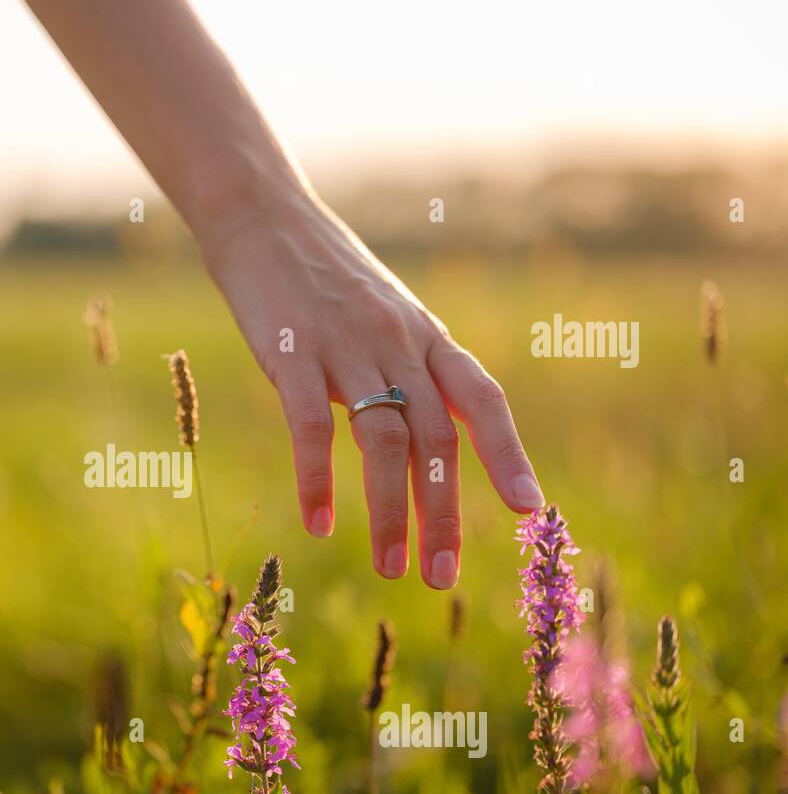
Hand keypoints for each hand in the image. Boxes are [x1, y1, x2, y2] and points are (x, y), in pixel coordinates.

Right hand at [199, 195, 544, 588]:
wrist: (264, 217)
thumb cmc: (324, 277)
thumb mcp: (384, 316)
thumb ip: (409, 369)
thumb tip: (431, 440)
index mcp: (426, 336)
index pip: (482, 399)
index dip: (508, 453)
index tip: (529, 509)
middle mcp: (398, 342)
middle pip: (436, 439)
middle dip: (444, 513)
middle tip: (442, 576)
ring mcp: (346, 346)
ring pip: (383, 441)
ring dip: (392, 513)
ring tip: (392, 568)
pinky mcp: (292, 351)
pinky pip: (312, 427)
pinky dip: (318, 481)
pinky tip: (320, 524)